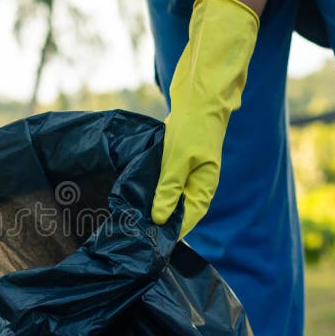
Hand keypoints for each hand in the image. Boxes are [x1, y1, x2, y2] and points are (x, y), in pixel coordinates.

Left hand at [151, 0, 258, 238]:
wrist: (200, 94)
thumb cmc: (192, 127)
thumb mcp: (177, 160)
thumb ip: (168, 190)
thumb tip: (160, 219)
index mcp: (204, 187)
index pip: (187, 219)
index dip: (169, 231)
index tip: (147, 241)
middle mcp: (198, 182)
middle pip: (178, 210)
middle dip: (158, 219)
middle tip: (132, 228)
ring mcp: (188, 171)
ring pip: (169, 196)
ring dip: (153, 204)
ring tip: (130, 214)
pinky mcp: (177, 160)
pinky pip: (164, 181)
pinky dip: (152, 187)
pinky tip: (135, 192)